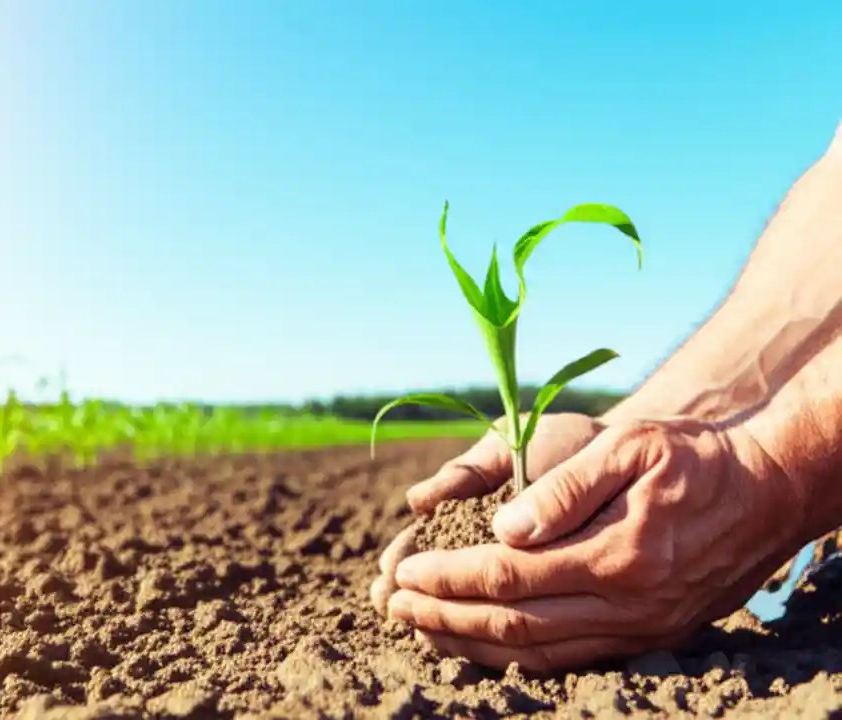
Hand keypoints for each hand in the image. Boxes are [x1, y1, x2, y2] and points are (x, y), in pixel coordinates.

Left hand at [385, 418, 805, 671]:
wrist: (768, 488)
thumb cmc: (695, 456)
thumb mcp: (632, 445)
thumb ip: (564, 487)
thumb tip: (503, 527)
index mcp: (616, 555)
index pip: (507, 577)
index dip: (447, 577)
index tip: (404, 570)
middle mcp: (626, 604)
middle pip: (513, 624)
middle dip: (444, 616)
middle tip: (394, 605)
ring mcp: (639, 628)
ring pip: (538, 652)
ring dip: (470, 643)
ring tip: (421, 627)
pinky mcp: (648, 636)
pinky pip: (571, 659)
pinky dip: (518, 657)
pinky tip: (481, 645)